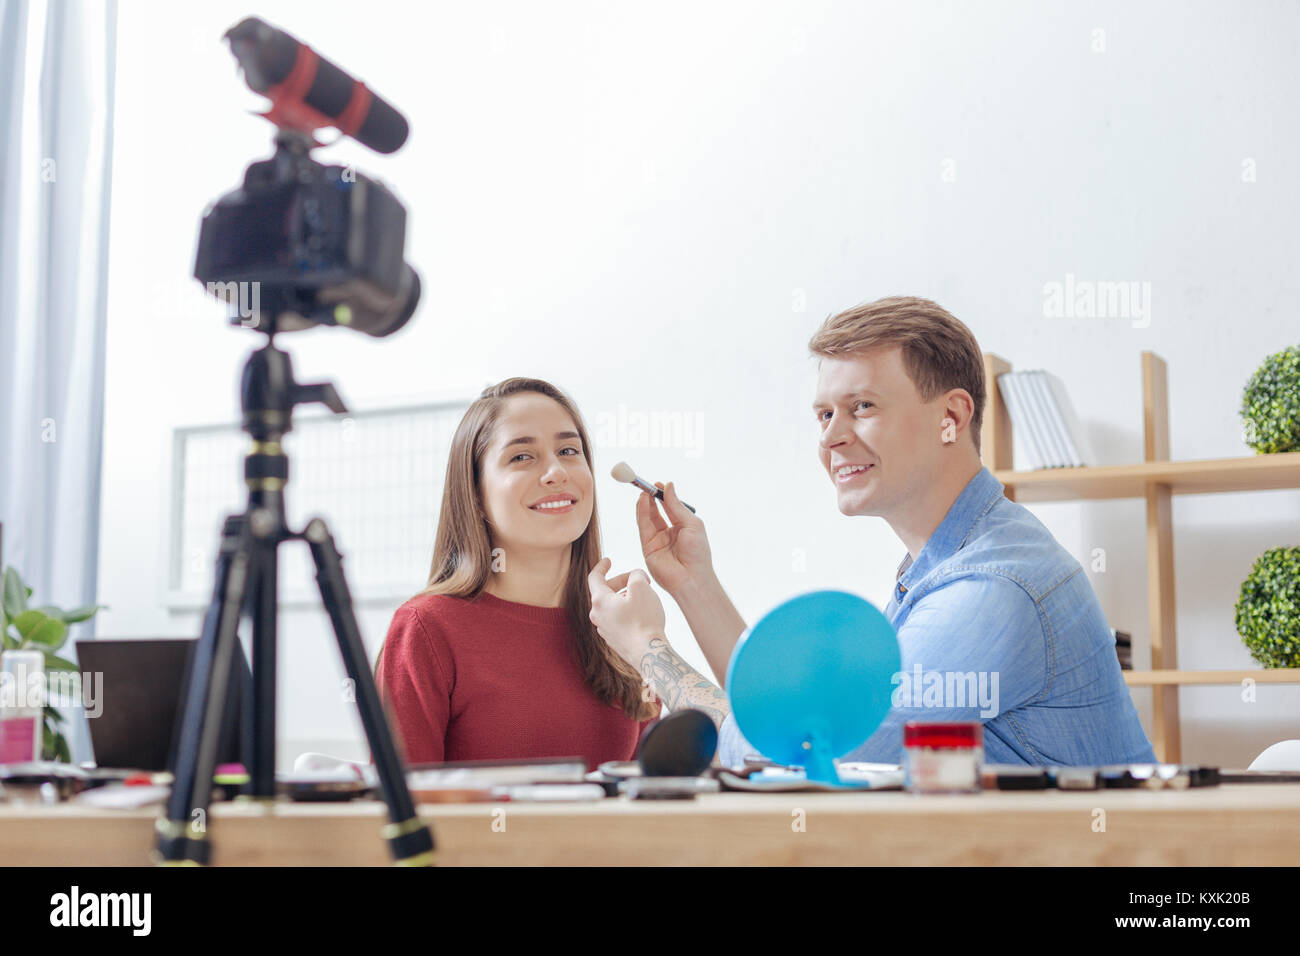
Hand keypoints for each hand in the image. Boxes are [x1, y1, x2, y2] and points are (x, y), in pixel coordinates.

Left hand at [586, 557, 665, 668]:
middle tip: (640, 580)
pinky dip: (627, 612)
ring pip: (613, 606)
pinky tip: (643, 614)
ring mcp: (605, 630)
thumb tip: (635, 577)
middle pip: (606, 592)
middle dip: (622, 582)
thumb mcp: (642, 587)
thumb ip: (636, 575)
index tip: (609, 560)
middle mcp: (597, 616)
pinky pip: (617, 620)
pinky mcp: (614, 640)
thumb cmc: (644, 620)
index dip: (602, 566)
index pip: (595, 577)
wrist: (648, 653)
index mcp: (600, 601)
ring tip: (645, 597)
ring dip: (626, 598)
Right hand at [636, 480, 713, 596]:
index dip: (664, 495)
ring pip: (648, 518)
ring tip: (643, 491)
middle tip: (647, 484)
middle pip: (657, 511)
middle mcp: (669, 533)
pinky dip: (641, 513)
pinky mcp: (647, 547)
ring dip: (645, 503)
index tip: (659, 483)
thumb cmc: (698, 553)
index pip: (670, 507)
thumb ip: (676, 505)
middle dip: (652, 497)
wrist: (692, 577)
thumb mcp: (691, 523)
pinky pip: (643, 527)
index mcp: (683, 527)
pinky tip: (642, 501)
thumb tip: (669, 486)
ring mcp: (657, 540)